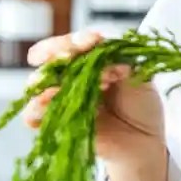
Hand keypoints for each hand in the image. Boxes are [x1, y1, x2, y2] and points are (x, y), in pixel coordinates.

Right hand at [23, 31, 169, 180]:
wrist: (145, 140)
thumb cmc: (142, 105)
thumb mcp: (138, 77)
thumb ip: (121, 63)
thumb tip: (104, 59)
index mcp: (91, 61)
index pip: (73, 44)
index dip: (75, 40)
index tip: (91, 40)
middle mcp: (72, 77)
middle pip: (51, 60)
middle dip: (59, 53)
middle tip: (71, 55)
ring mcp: (63, 99)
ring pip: (39, 85)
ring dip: (48, 81)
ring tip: (64, 84)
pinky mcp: (58, 122)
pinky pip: (35, 115)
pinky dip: (35, 108)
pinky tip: (45, 101)